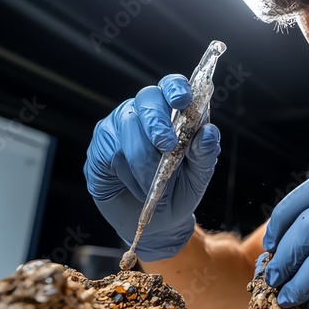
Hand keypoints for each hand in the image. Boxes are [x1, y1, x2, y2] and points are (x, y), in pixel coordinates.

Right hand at [83, 74, 219, 260]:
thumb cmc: (178, 191)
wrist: (155, 222)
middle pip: (147, 98)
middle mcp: (145, 114)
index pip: (173, 86)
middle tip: (167, 145)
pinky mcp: (100, 146)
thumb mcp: (198, 177)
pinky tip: (136, 185)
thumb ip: (205, 154)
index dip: (176, 87)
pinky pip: (110, 150)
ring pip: (129, 127)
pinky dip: (127, 172)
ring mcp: (119, 127)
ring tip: (154, 183)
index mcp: (173, 114)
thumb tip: (208, 133)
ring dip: (145, 159)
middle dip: (157, 121)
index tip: (183, 100)